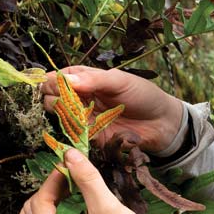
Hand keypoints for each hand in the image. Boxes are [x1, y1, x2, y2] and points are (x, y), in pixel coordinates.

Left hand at [14, 149, 194, 213]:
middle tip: (70, 172)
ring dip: (50, 199)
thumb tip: (70, 153)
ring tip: (69, 183)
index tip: (69, 162)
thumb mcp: (108, 209)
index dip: (53, 179)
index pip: (40, 204)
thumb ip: (87, 180)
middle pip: (32, 212)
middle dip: (49, 189)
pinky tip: (70, 198)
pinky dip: (56, 210)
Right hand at [41, 65, 187, 155]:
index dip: (53, 81)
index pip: (58, 77)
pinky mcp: (89, 136)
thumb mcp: (120, 81)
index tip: (55, 85)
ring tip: (75, 112)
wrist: (161, 123)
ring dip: (61, 113)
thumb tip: (67, 79)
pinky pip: (71, 134)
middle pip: (52, 95)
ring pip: (58, 114)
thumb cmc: (143, 95)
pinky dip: (69, 131)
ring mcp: (83, 117)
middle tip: (66, 100)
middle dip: (53, 97)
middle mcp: (80, 97)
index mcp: (86, 78)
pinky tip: (76, 127)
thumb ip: (94, 80)